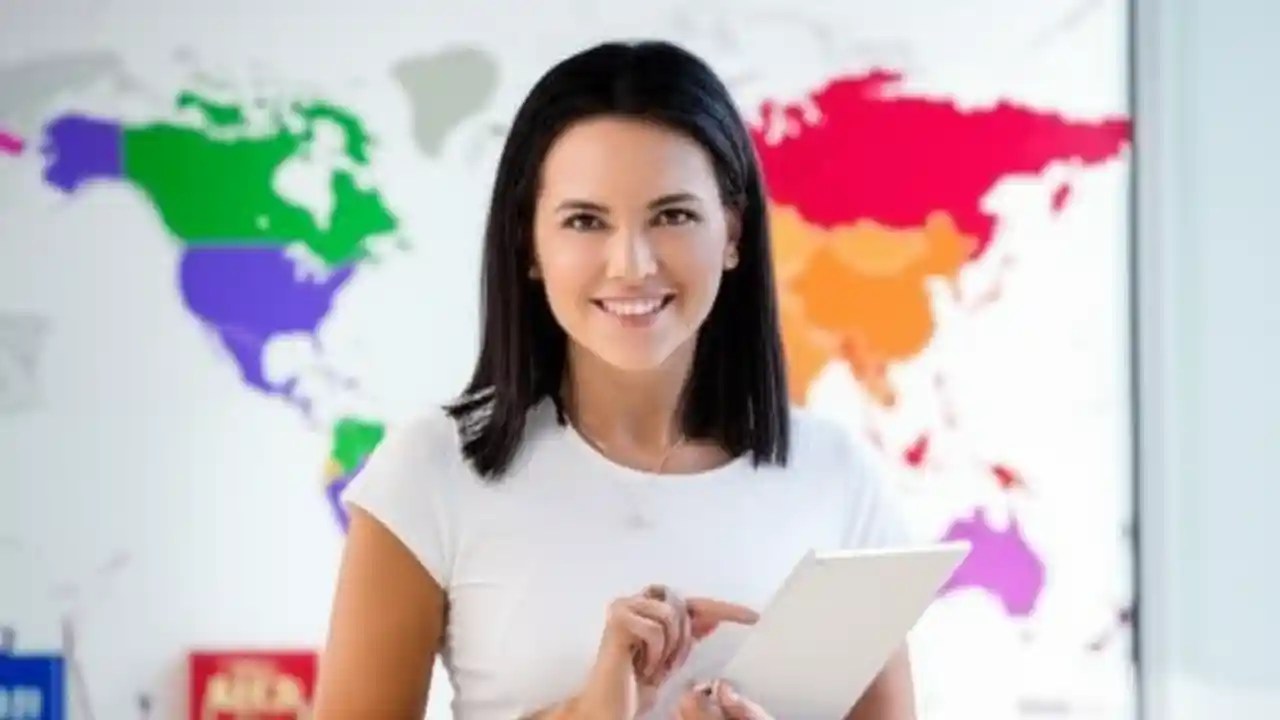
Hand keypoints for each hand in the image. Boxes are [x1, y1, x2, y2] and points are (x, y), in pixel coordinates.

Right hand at [575, 585, 758, 719]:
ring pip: (671, 615)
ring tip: (651, 666)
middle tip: (666, 664)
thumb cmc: (635, 685)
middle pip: (683, 605)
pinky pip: (655, 629)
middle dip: (683, 639)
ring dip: (668, 648)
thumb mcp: (671, 659)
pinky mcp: (618, 618)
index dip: (725, 609)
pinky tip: (640, 666)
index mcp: (648, 608)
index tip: (753, 617)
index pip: (694, 602)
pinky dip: (655, 653)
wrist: (609, 706)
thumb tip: (712, 618)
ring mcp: (624, 607)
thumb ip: (687, 636)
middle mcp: (634, 601)